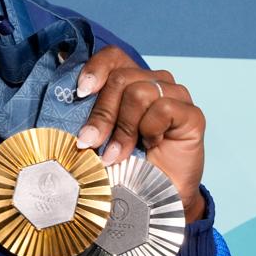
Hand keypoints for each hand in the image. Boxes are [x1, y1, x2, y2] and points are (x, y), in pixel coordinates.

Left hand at [73, 46, 206, 221]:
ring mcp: (176, 95)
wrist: (153, 200)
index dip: (96, 69)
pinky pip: (163, 107)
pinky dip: (150, 129)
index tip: (81, 92)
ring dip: (123, 129)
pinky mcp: (192, 114)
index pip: (114, 56)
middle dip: (102, 114)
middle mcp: (155, 82)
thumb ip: (87, 112)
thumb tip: (63, 88)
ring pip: (139, 92)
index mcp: (131, 81)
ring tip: (117, 154)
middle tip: (90, 142)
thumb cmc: (122, 165)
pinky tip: (151, 146)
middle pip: (121, 78)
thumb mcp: (98, 135)